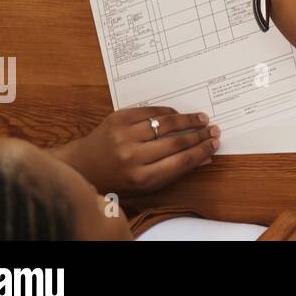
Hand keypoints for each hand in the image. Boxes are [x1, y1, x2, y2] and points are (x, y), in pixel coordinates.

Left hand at [53, 107, 218, 194]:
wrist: (81, 166)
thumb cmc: (116, 179)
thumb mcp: (145, 184)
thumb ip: (175, 171)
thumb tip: (205, 158)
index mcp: (141, 177)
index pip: (182, 161)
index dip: (202, 150)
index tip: (215, 143)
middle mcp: (132, 156)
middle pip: (177, 141)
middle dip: (200, 134)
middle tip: (213, 129)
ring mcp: (124, 135)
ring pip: (166, 123)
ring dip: (187, 120)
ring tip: (201, 118)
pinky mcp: (118, 119)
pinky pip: (150, 112)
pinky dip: (167, 112)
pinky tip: (178, 114)